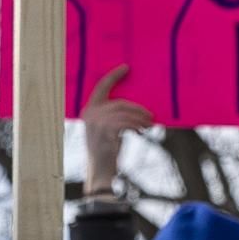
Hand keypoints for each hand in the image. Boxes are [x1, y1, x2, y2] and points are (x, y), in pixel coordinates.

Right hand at [78, 67, 149, 198]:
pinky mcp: (105, 131)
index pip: (101, 86)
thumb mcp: (105, 130)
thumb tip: (134, 107)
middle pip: (119, 103)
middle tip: (151, 116)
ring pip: (125, 113)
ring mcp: (96, 122)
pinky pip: (126, 123)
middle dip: (138, 109)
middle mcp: (90, 113)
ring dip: (141, 119)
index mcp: (88, 110)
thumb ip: (112, 116)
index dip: (113, 76)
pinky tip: (143, 131)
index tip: (126, 67)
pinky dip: (137, 126)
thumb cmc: (107, 151)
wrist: (100, 172)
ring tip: (150, 125)